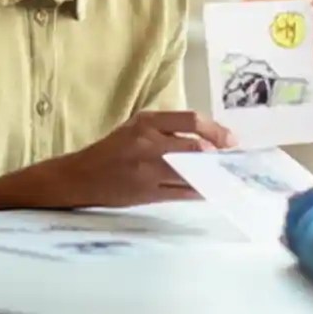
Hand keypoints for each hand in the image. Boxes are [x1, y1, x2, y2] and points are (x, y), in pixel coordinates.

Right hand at [25, 111, 235, 208]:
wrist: (79, 177)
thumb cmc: (112, 150)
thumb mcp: (137, 128)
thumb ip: (168, 130)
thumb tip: (209, 140)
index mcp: (147, 122)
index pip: (191, 120)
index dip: (216, 131)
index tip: (231, 140)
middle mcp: (148, 142)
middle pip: (196, 148)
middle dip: (220, 156)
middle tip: (233, 162)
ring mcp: (148, 169)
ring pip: (192, 173)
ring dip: (213, 175)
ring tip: (226, 176)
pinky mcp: (147, 193)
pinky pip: (182, 193)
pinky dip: (200, 192)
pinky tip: (210, 191)